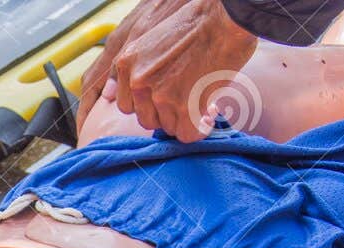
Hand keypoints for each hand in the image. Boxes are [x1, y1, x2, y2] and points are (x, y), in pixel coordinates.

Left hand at [79, 0, 258, 142]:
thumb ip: (136, 70)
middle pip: (146, 119)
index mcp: (126, 64)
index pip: (128, 105)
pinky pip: (186, 134)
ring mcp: (159, 94)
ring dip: (184, 120)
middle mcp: (137, 81)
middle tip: (187, 100)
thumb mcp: (150, 42)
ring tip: (200, 100)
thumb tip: (120, 97)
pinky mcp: (183, 104)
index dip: (150, 104)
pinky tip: (207, 116)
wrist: (224, 17)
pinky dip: (198, 129)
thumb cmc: (195, 25)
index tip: (168, 97)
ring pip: (167, 128)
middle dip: (166, 114)